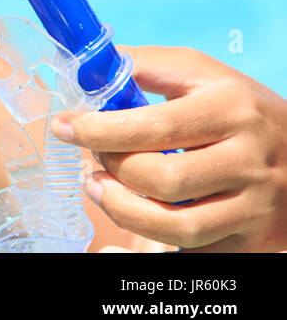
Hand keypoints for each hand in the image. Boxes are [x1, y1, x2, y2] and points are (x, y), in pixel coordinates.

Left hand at [51, 45, 286, 251]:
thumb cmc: (242, 109)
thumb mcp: (204, 74)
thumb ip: (147, 65)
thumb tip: (86, 65)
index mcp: (232, 111)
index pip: (153, 127)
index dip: (98, 130)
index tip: (65, 127)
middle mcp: (250, 162)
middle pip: (161, 180)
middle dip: (112, 170)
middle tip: (93, 159)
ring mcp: (255, 208)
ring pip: (176, 226)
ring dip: (122, 210)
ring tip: (99, 189)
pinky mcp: (254, 244)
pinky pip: (193, 254)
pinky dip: (153, 243)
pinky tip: (132, 222)